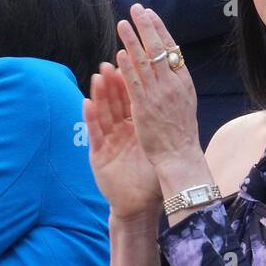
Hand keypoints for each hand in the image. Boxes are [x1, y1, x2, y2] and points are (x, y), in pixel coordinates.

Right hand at [84, 63, 160, 222]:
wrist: (139, 204)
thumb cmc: (150, 178)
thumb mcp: (157, 148)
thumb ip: (161, 127)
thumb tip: (178, 105)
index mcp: (134, 129)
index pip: (131, 100)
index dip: (129, 82)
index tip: (131, 62)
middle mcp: (118, 133)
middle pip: (114, 104)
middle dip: (112, 84)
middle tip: (109, 64)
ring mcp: (107, 143)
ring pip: (102, 115)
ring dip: (99, 95)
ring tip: (97, 77)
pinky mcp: (98, 156)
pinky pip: (94, 134)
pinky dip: (90, 118)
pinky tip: (86, 103)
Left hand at [114, 5, 200, 169]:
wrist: (179, 154)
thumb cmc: (180, 132)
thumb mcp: (184, 101)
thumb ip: (174, 82)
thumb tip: (168, 64)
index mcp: (183, 81)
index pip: (171, 47)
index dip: (159, 29)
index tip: (150, 13)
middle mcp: (172, 83)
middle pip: (158, 48)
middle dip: (146, 26)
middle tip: (135, 8)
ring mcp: (158, 94)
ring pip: (144, 61)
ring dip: (132, 40)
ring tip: (122, 24)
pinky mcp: (144, 106)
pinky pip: (134, 82)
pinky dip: (127, 66)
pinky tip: (119, 53)